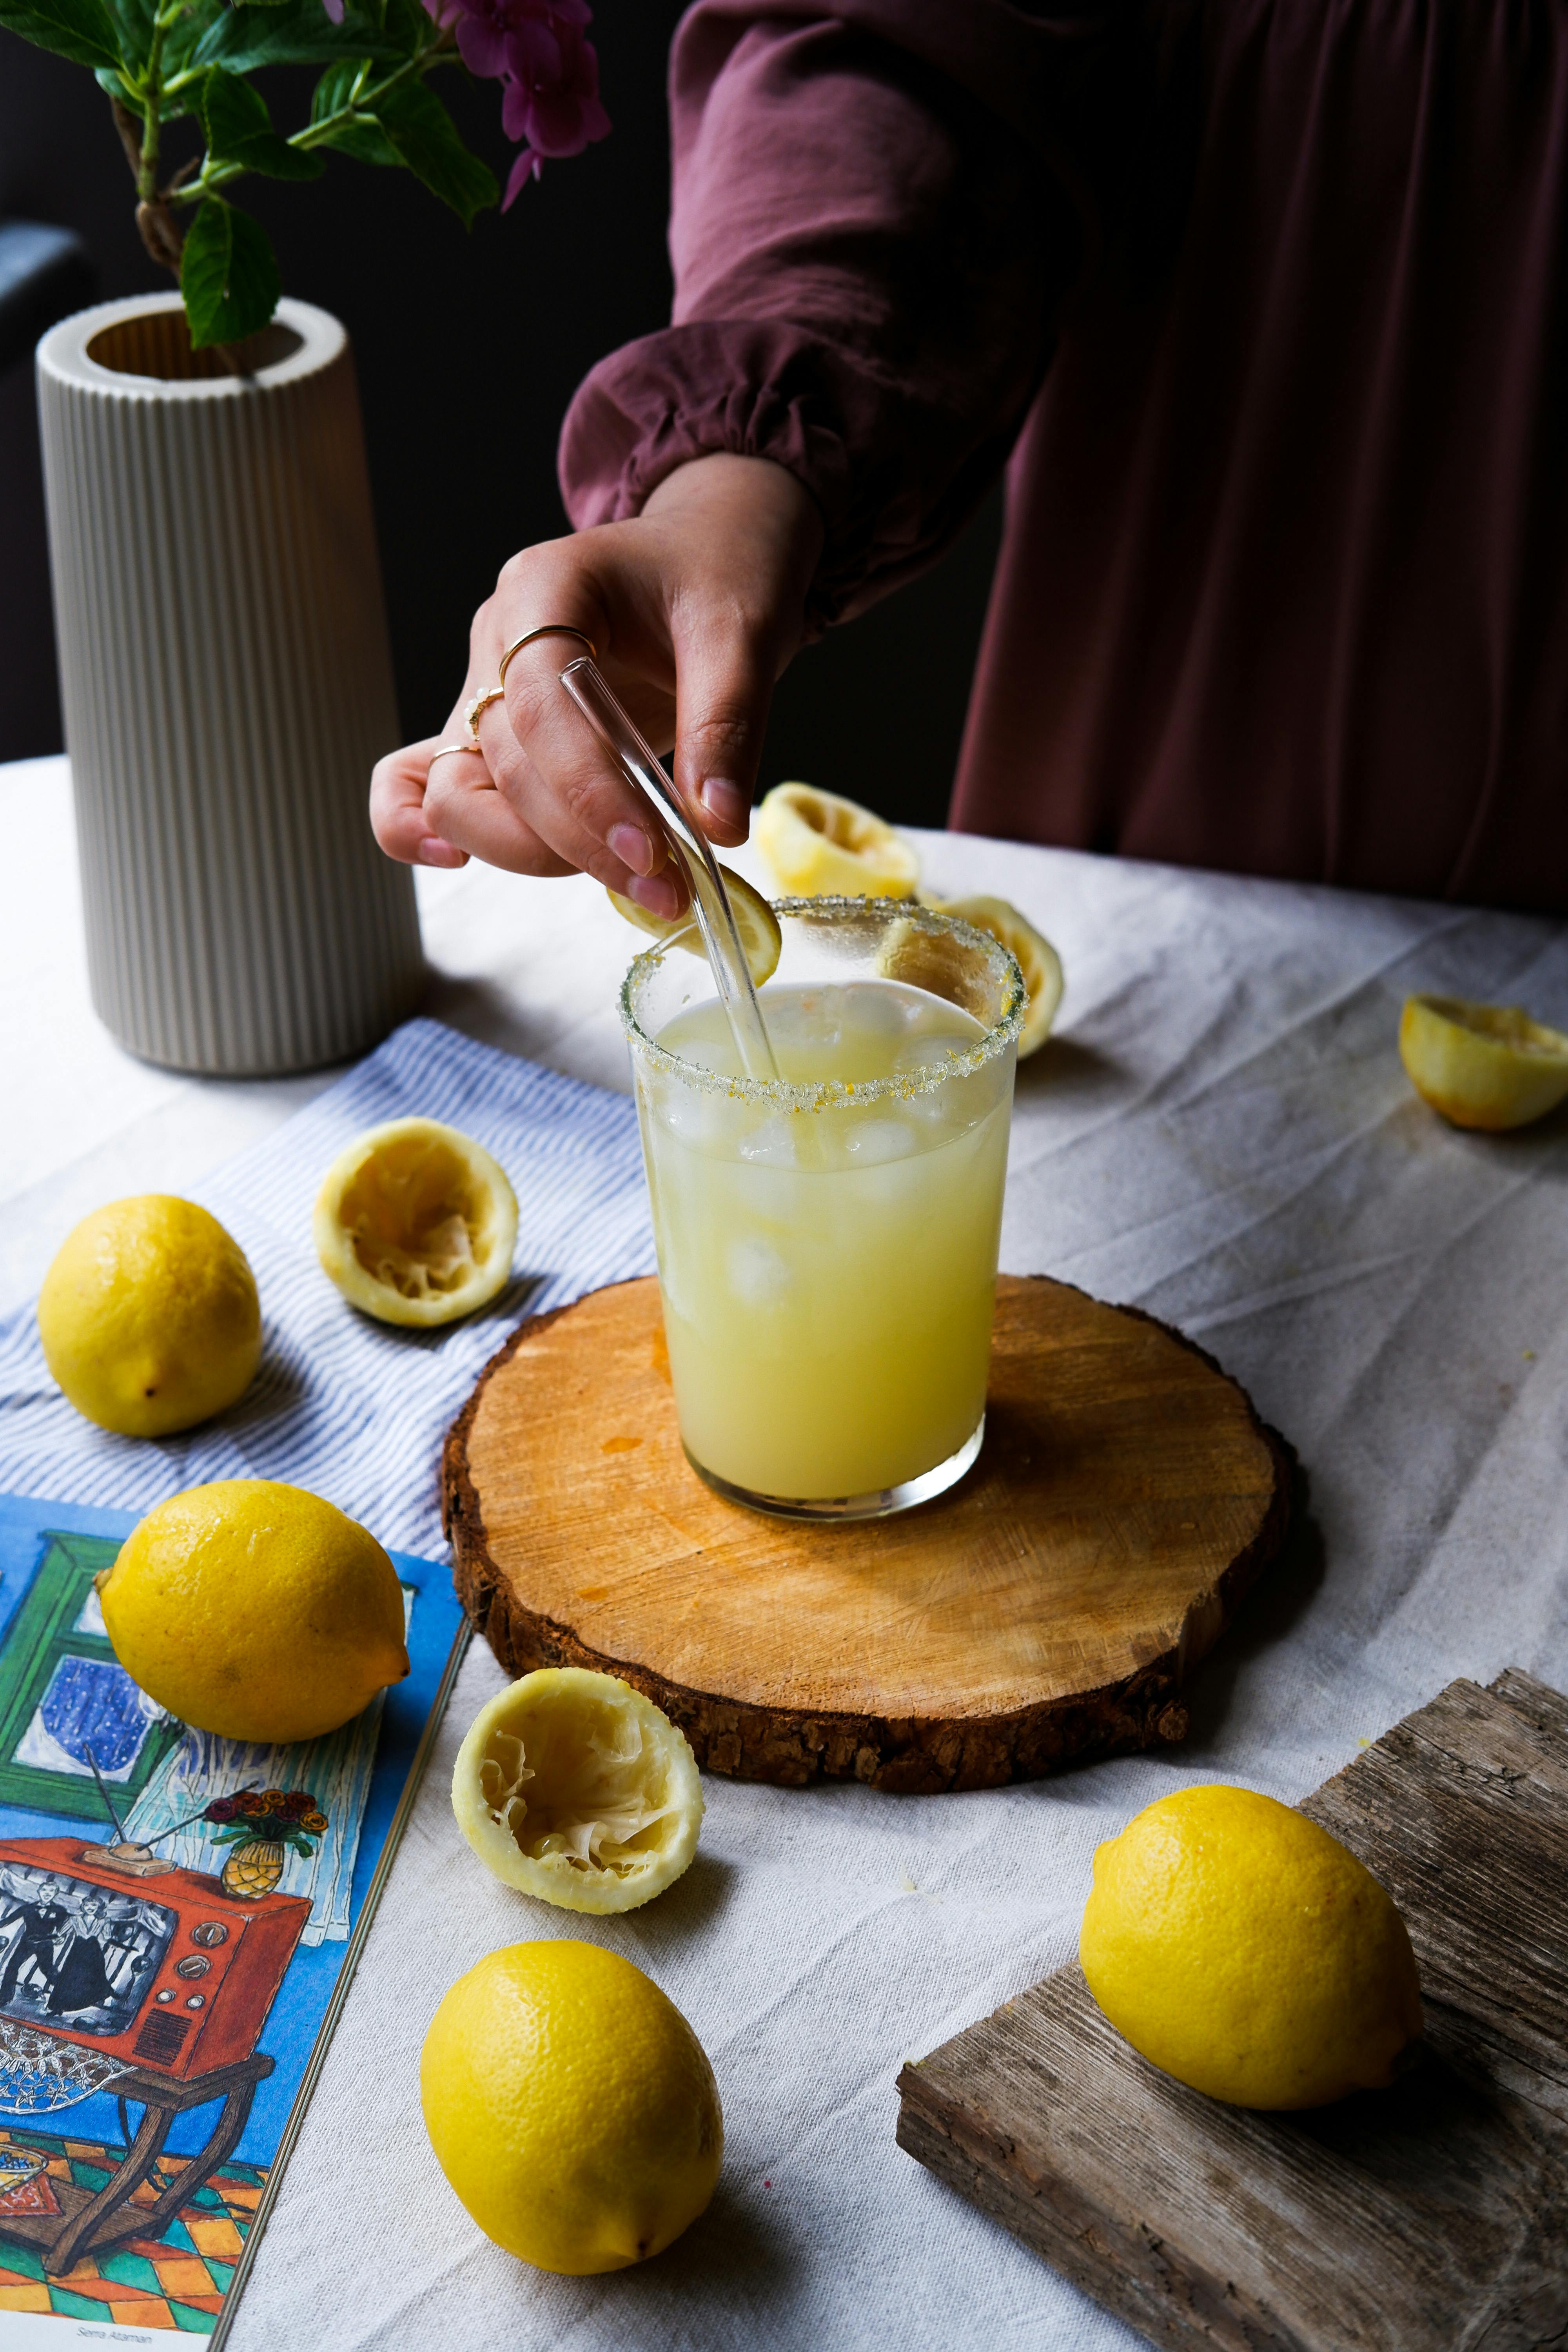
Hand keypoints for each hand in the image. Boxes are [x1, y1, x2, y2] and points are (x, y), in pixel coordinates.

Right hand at [369, 453, 823, 917]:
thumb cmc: (717, 572)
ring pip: (460, 792)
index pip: (541, 704)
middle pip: (504, 762)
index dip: (589, 788)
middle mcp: (496, 642)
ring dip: (535, 852)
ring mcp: (484, 692)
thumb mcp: (743, 631)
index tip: (652, 850)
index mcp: (545, 588)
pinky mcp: (490, 738)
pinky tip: (458, 863)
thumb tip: (718, 825)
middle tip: (670, 887)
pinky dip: (419, 829)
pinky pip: (421, 784)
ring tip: (635, 881)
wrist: (705, 556)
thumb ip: (726, 725)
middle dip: (581, 839)